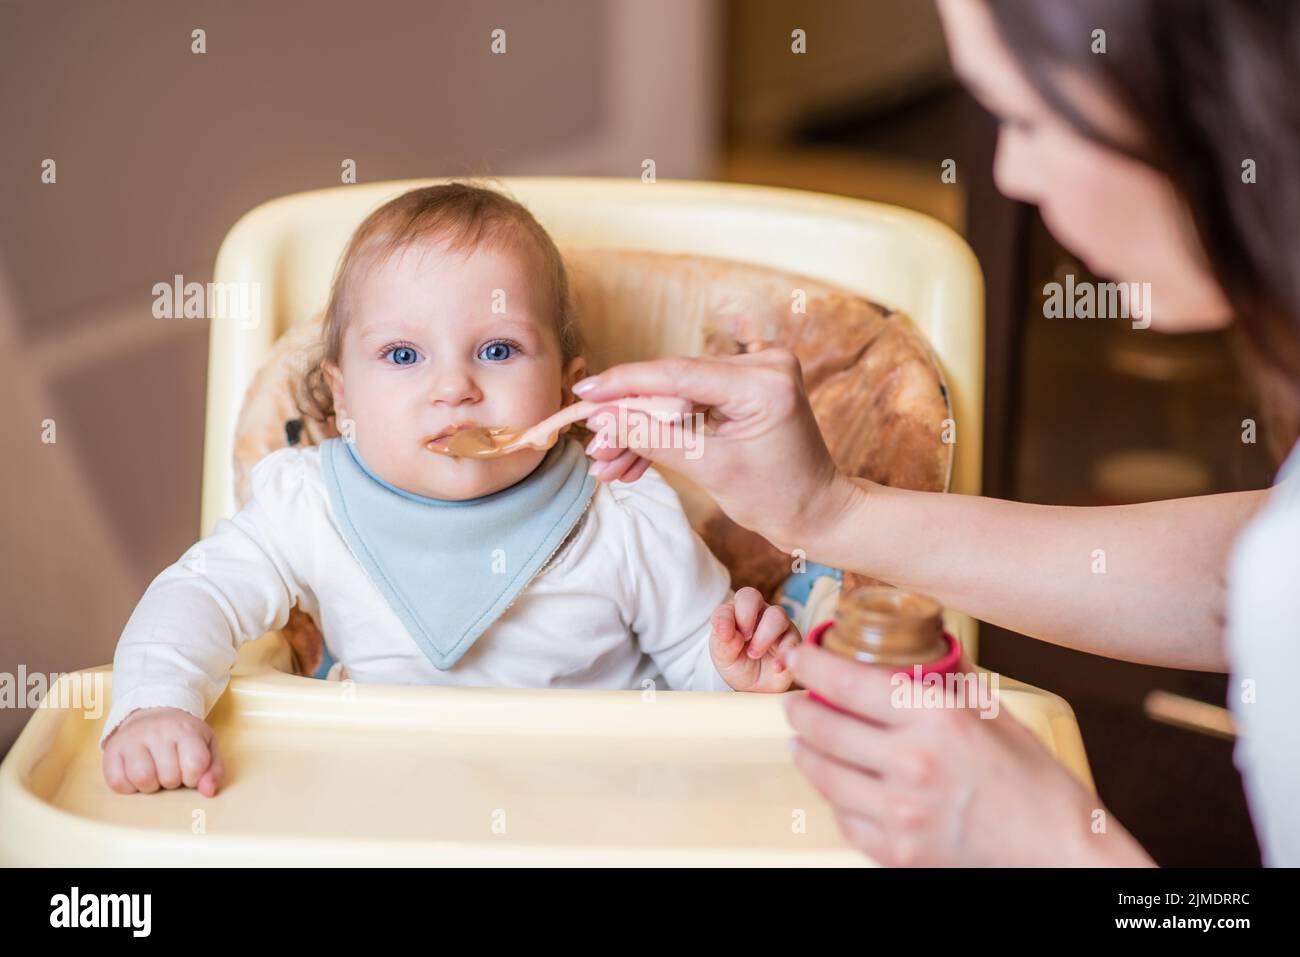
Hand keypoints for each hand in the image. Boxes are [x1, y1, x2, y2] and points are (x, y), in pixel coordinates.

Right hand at [102, 706, 224, 797]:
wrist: (154, 713)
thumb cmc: (183, 737)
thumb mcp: (207, 747)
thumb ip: (214, 771)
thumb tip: (208, 792)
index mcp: (186, 730)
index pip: (195, 765)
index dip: (194, 777)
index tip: (190, 771)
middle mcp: (157, 731)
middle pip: (169, 777)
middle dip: (172, 781)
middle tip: (170, 768)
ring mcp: (132, 739)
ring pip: (142, 779)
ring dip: (151, 786)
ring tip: (154, 773)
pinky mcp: (112, 750)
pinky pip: (118, 783)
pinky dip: (129, 787)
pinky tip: (136, 775)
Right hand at [574, 349, 853, 552]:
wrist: (819, 511)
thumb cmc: (778, 497)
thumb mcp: (710, 470)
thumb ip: (653, 439)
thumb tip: (602, 420)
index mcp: (762, 382)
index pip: (677, 375)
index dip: (625, 383)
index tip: (584, 392)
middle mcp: (763, 364)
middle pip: (673, 385)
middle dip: (629, 419)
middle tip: (593, 446)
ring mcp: (757, 371)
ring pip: (677, 396)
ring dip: (642, 430)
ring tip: (607, 463)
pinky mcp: (748, 385)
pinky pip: (693, 402)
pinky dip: (666, 429)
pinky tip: (632, 459)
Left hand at [710, 586, 800, 692]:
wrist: (755, 688)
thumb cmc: (737, 665)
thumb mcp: (723, 658)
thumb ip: (723, 645)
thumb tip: (727, 634)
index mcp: (736, 612)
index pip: (728, 603)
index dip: (727, 616)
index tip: (724, 636)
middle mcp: (757, 613)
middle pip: (753, 597)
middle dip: (746, 617)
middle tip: (743, 639)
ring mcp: (777, 625)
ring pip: (777, 615)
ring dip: (764, 636)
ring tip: (754, 655)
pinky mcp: (792, 641)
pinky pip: (793, 641)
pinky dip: (784, 654)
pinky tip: (776, 667)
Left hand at [781, 642, 1154, 865]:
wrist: (1063, 859)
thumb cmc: (1040, 789)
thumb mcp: (998, 718)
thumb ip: (952, 685)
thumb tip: (926, 652)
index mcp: (938, 719)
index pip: (848, 681)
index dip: (812, 665)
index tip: (800, 656)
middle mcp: (913, 763)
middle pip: (824, 727)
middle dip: (799, 709)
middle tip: (794, 699)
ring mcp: (901, 812)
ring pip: (824, 776)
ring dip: (804, 753)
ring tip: (800, 741)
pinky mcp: (898, 851)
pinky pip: (845, 820)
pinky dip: (834, 800)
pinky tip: (834, 786)